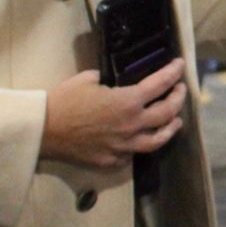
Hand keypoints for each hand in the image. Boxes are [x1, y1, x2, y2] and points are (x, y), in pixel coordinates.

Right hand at [40, 58, 187, 168]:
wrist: (44, 130)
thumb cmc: (64, 100)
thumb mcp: (87, 79)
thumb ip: (106, 79)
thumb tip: (109, 81)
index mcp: (128, 101)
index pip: (161, 84)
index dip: (173, 73)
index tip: (181, 66)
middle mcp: (133, 125)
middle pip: (167, 113)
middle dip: (178, 98)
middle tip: (180, 90)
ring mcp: (125, 146)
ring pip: (158, 140)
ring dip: (170, 128)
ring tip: (176, 120)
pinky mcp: (113, 160)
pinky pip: (134, 153)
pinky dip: (142, 144)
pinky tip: (143, 138)